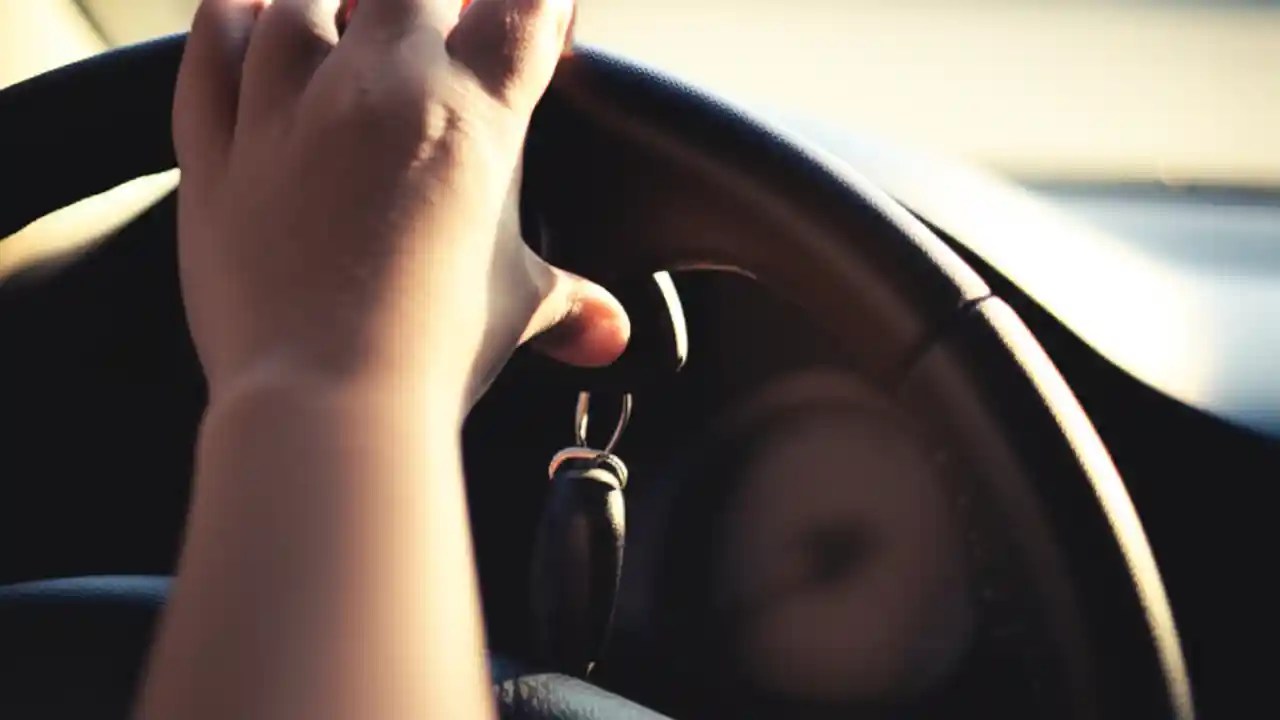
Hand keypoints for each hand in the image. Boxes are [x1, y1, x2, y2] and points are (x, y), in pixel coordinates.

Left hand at [175, 0, 628, 413]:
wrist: (330, 399)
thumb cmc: (434, 349)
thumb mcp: (518, 307)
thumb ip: (570, 301)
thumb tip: (610, 331)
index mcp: (476, 114)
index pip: (522, 10)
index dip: (536, 10)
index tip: (537, 26)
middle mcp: (382, 86)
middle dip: (430, 5)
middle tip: (437, 40)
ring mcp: (290, 111)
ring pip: (298, 1)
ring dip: (328, 7)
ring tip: (346, 30)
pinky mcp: (216, 153)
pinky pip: (208, 53)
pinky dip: (225, 24)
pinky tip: (241, 14)